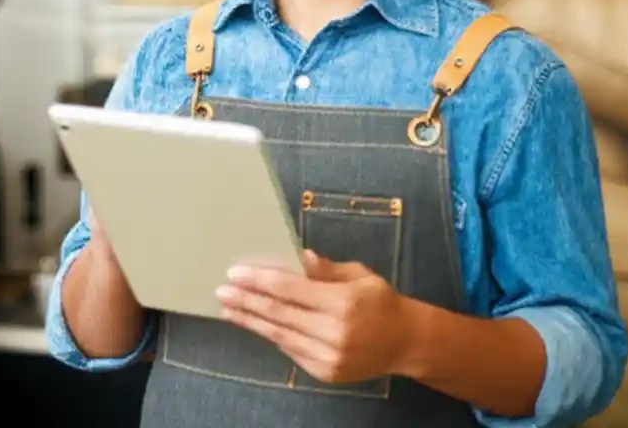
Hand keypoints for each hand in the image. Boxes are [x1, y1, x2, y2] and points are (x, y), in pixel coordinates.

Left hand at [215, 250, 415, 384]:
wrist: (406, 343)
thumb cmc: (381, 302)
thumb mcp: (359, 275)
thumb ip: (325, 270)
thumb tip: (296, 256)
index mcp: (341, 302)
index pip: (289, 289)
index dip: (258, 280)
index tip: (234, 273)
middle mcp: (333, 332)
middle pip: (278, 313)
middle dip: (246, 301)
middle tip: (221, 291)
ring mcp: (328, 356)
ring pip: (279, 335)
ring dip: (250, 321)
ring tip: (228, 310)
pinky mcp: (325, 372)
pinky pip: (290, 350)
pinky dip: (271, 336)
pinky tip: (255, 324)